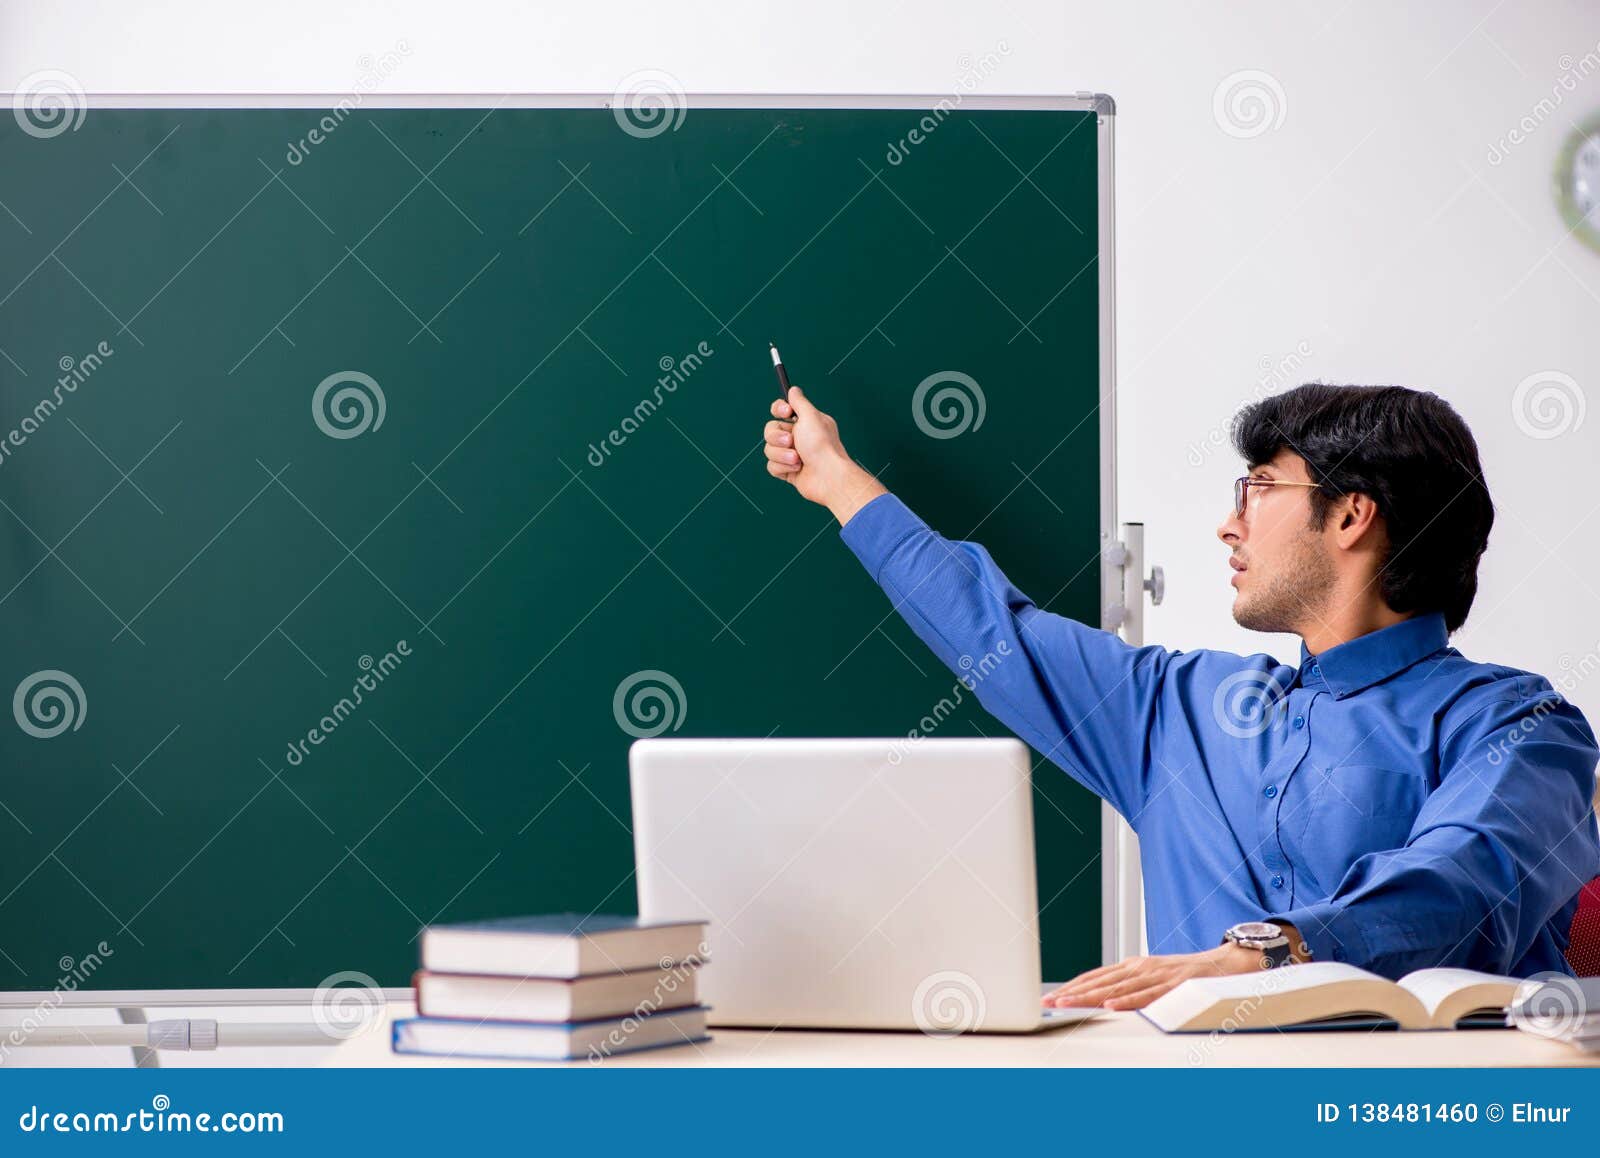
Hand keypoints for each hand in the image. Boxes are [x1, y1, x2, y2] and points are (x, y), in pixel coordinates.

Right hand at [764, 386, 885, 525]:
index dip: (778, 410)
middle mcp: (798, 437)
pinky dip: (782, 467)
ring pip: (769, 449)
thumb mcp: (811, 416)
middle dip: (777, 437)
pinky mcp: (788, 471)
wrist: (828, 476)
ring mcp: (792, 454)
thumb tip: (794, 389)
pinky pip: (771, 466)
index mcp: (805, 423)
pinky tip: (796, 469)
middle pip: (770, 430)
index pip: (781, 411)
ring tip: (798, 459)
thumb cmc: (822, 446)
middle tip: (791, 441)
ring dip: (782, 454)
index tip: (786, 412)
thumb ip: (799, 402)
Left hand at [1041, 944, 1270, 1010]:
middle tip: (1048, 1002)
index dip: (1071, 987)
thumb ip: (1131, 988)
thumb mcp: (1153, 979)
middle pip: (1099, 981)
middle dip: (1071, 992)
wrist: (1226, 963)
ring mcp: (1156, 974)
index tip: (1050, 998)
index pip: (1094, 977)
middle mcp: (1140, 967)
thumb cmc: (1188, 975)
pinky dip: (1127, 1000)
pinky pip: (1147, 995)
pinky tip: (1110, 1005)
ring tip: (1068, 1003)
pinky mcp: (1173, 984)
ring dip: (1090, 997)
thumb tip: (1104, 1001)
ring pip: (1117, 988)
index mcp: (1132, 966)